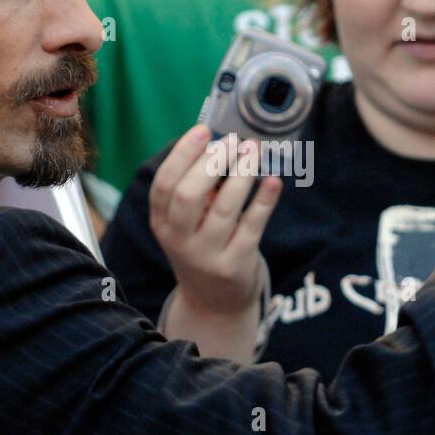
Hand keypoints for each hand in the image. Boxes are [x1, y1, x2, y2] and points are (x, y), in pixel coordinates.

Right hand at [149, 126, 281, 317]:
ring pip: (223, 209)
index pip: (164, 184)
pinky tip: (273, 181)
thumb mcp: (185, 223)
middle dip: (211, 162)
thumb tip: (222, 143)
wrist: (213, 303)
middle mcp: (179, 240)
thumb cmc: (202, 246)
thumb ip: (195, 189)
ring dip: (241, 175)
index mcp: (161, 222)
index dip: (183, 154)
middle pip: (187, 195)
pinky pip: (252, 227)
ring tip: (253, 150)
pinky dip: (263, 201)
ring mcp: (206, 255)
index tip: (204, 130)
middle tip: (232, 142)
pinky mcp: (235, 265)